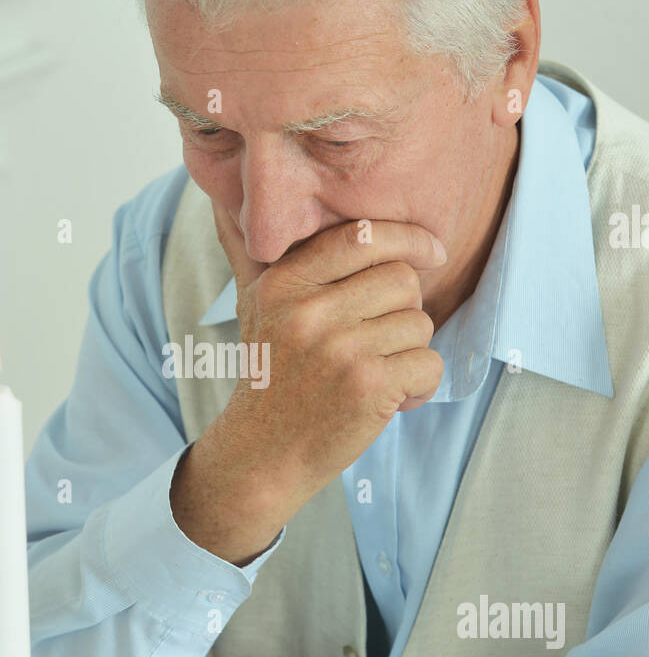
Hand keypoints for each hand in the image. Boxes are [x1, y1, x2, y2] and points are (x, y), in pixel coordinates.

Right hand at [170, 208, 445, 562]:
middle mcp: (308, 310)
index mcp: (283, 282)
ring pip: (419, 323)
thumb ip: (252, 253)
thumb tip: (225, 202)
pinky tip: (389, 398)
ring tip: (375, 372)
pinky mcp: (366, 386)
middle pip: (402, 278)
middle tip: (380, 339)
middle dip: (404, 309)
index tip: (430, 251)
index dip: (407, 238)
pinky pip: (428, 364)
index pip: (361, 236)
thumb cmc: (271, 376)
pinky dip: (419, 386)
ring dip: (410, 352)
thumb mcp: (253, 308)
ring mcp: (338, 348)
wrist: (262, 454)